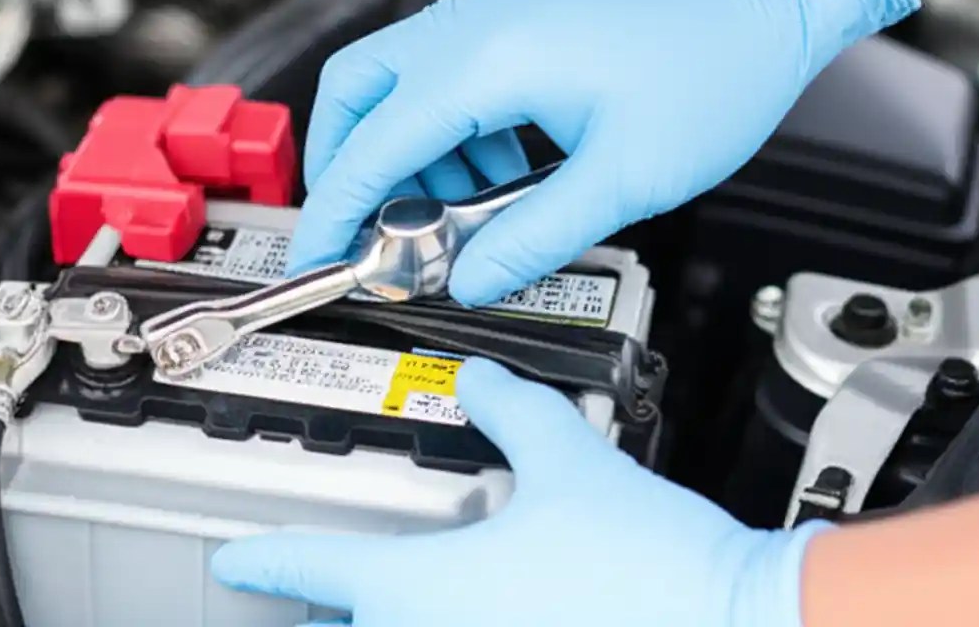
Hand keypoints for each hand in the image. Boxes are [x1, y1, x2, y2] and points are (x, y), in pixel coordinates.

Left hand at [211, 358, 828, 626]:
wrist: (739, 625)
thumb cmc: (652, 565)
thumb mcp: (571, 460)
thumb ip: (513, 408)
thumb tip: (481, 376)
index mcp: (427, 587)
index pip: (316, 566)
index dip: (265, 559)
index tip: (239, 561)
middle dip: (320, 620)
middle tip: (310, 604)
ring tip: (375, 615)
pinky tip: (484, 620)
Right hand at [286, 0, 918, 305]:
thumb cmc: (713, 68)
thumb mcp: (624, 179)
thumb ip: (532, 238)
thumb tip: (470, 279)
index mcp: (488, 58)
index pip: (373, 143)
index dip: (338, 210)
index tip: (320, 256)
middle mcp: (473, 21)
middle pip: (355, 91)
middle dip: (347, 168)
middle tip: (368, 231)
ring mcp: (489, 9)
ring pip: (395, 81)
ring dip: (408, 154)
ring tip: (463, 213)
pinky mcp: (511, 14)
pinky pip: (443, 73)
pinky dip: (446, 130)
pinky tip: (496, 174)